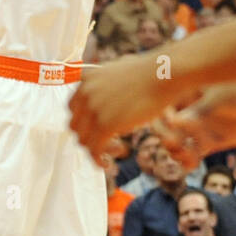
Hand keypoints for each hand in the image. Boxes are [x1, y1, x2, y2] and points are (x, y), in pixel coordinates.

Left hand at [69, 52, 198, 161]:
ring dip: (96, 150)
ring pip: (84, 141)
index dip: (84, 122)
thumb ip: (105, 82)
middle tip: (107, 142)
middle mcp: (85, 93)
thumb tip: (108, 89)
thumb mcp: (118, 70)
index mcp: (86, 79)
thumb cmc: (148, 71)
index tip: (97, 129)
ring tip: (116, 150)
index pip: (72, 108)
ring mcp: (94, 109)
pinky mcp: (106, 124)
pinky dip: (98, 160)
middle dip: (89, 137)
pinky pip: (95, 149)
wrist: (162, 74)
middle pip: (75, 126)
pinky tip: (108, 165)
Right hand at [154, 83, 235, 166]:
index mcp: (185, 91)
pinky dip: (187, 161)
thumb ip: (200, 110)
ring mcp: (198, 126)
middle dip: (166, 137)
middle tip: (180, 144)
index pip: (160, 106)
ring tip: (189, 157)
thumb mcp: (223, 98)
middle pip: (162, 127)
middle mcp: (187, 109)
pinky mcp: (209, 141)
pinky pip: (191, 153)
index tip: (175, 123)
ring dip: (174, 153)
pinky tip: (193, 164)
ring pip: (174, 143)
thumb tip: (176, 121)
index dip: (161, 118)